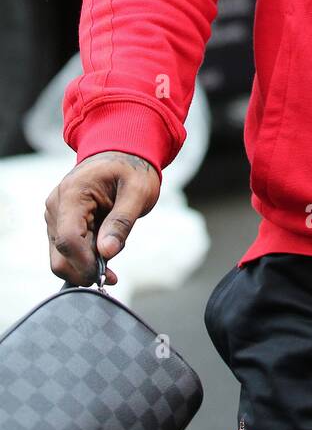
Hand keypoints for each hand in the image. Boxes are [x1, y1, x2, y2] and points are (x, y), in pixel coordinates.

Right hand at [45, 151, 160, 287]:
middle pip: (59, 256)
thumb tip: (107, 252)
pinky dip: (84, 258)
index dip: (85, 263)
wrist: (122, 153)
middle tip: (112, 275)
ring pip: (61, 257)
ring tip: (114, 247)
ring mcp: (55, 216)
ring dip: (86, 264)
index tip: (106, 275)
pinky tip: (105, 250)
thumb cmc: (131, 170)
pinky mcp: (59, 224)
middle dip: (85, 270)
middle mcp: (56, 206)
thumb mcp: (138, 191)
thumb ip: (122, 221)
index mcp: (72, 193)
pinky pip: (66, 251)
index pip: (68, 240)